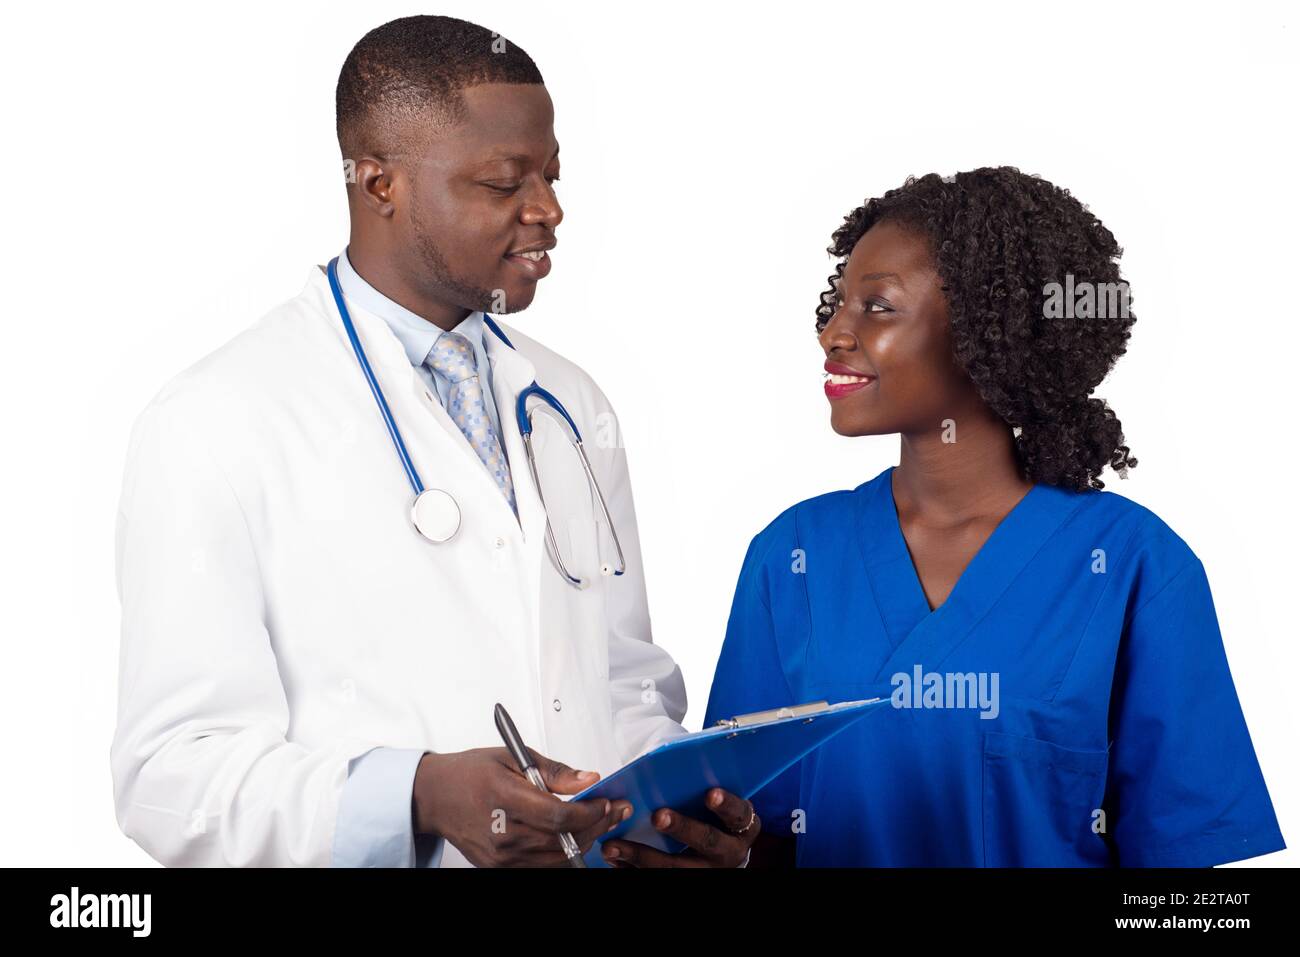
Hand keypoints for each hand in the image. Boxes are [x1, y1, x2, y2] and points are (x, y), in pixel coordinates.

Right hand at [412, 748, 631, 866]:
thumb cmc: (470, 773)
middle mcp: (501, 832)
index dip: (589, 812)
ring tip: (599, 821)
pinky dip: (562, 852)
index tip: (606, 801)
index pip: (558, 816)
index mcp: (503, 797)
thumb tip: (589, 779)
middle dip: (596, 826)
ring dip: (584, 840)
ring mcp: (500, 855)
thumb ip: (554, 772)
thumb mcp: (513, 757)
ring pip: (557, 857)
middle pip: (562, 839)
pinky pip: (542, 865)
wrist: (435, 797)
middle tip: (616, 810)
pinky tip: (574, 835)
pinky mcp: (500, 867)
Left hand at [600, 788, 758, 867]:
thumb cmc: (712, 812)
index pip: (738, 813)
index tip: (710, 793)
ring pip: (677, 867)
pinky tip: (614, 858)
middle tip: (657, 816)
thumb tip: (668, 757)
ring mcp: (709, 870)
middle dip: (682, 828)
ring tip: (614, 845)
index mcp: (742, 825)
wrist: (720, 848)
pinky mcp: (687, 879)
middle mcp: (730, 851)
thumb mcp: (718, 797)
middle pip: (707, 841)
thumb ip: (703, 783)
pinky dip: (633, 868)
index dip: (725, 804)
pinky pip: (661, 876)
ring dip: (643, 856)